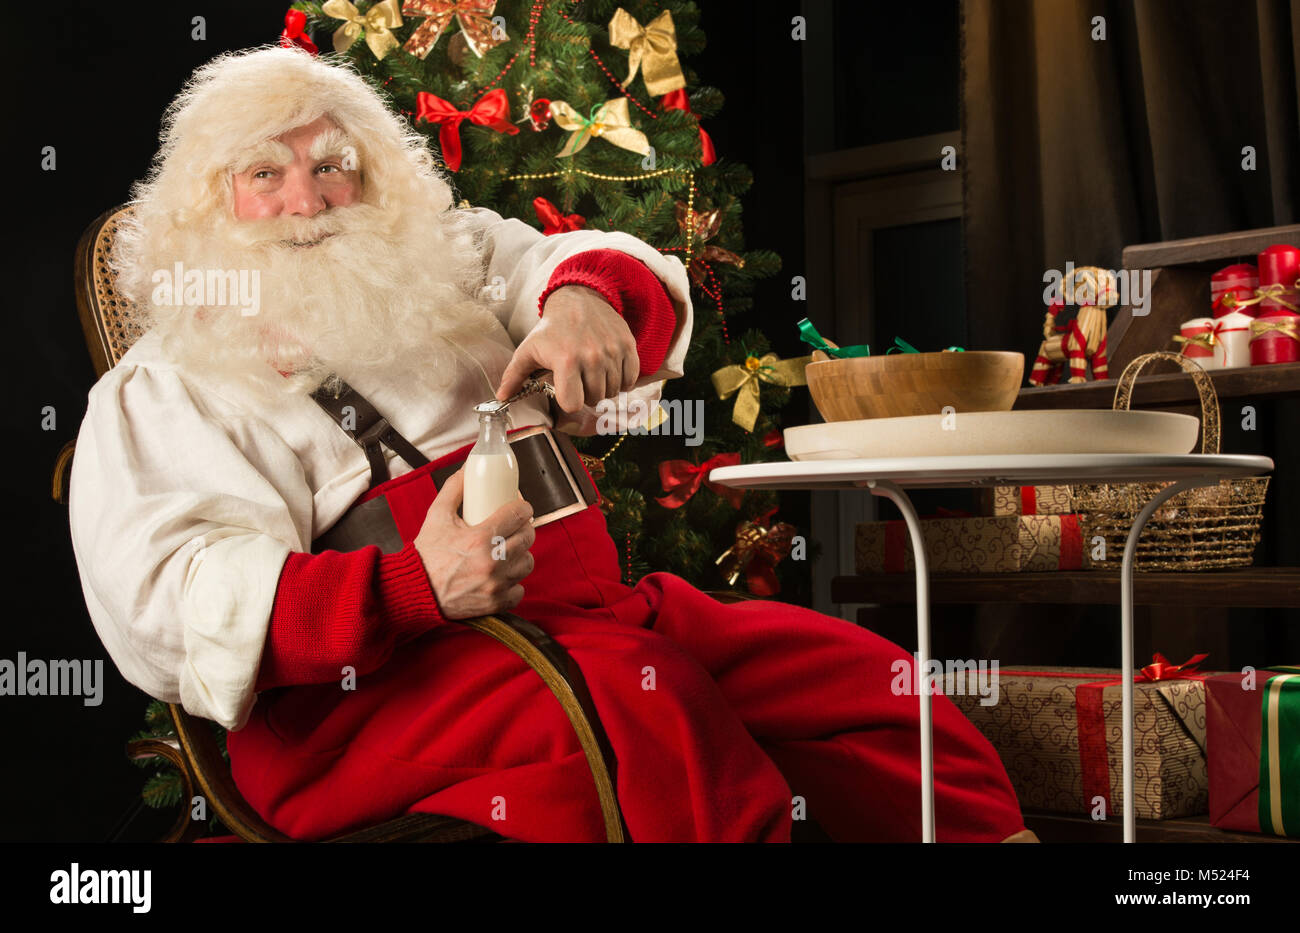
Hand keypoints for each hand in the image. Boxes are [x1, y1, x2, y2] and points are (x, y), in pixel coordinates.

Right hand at [413, 469, 535, 618]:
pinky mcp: (495, 603)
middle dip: (524, 528)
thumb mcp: (436, 516)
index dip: (523, 507)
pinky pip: (520, 590)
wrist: (414, 590)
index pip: (519, 514)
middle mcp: (492, 561)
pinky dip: (514, 583)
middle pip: (528, 537)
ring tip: (508, 551)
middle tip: (514, 527)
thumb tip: (467, 468)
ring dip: (520, 555)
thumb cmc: (426, 554)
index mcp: (480, 538)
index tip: (520, 507)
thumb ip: (454, 489)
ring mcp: (495, 584)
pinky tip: (502, 575)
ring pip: (527, 563)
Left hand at [496, 284, 638, 412]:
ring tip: (592, 374)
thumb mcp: (529, 349)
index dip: (568, 401)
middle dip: (585, 394)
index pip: (572, 404)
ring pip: (613, 392)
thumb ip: (514, 375)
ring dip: (603, 388)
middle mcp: (591, 357)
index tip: (565, 391)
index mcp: (565, 360)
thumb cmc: (552, 328)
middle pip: (594, 399)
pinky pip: (630, 379)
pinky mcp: (627, 346)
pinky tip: (609, 371)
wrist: (579, 298)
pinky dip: (622, 380)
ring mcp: (612, 351)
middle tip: (578, 380)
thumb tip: (501, 397)